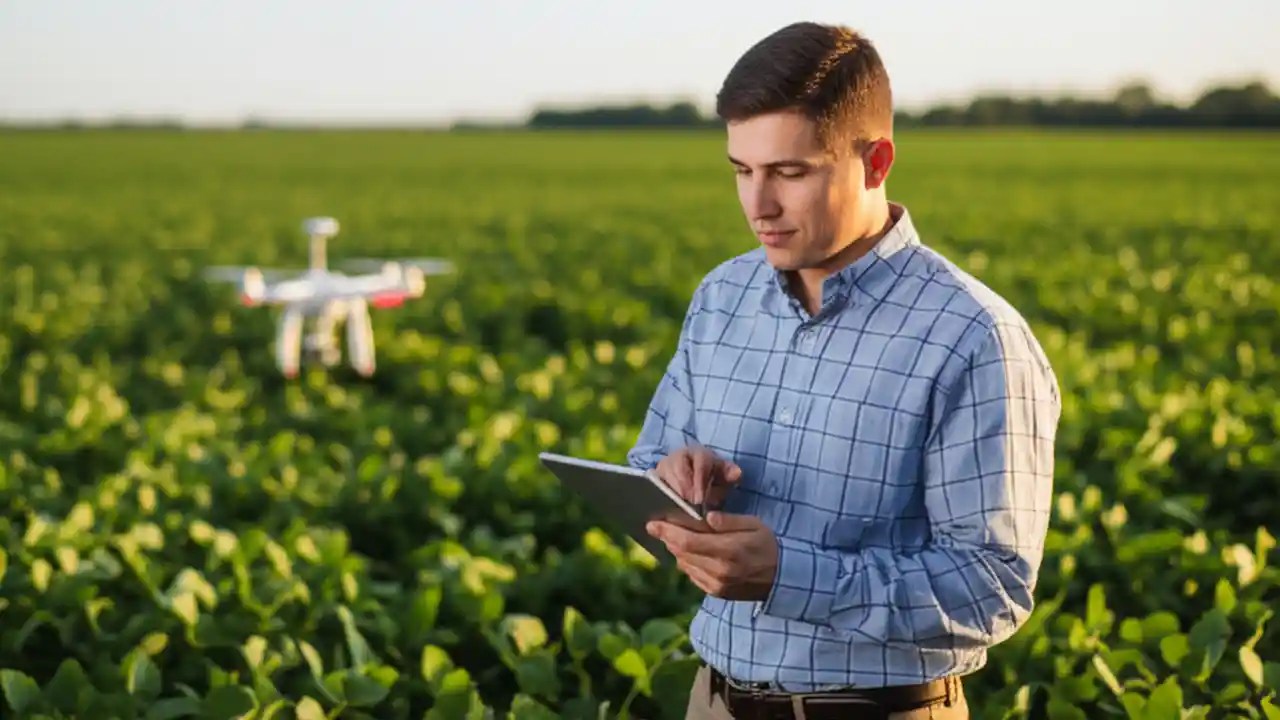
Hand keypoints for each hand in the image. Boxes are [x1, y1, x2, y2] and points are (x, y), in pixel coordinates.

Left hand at [645, 511, 777, 600]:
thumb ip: (729, 521)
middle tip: (657, 526)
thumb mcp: (754, 525)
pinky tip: (689, 552)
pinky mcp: (716, 592)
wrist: (783, 577)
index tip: (653, 523)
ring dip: (676, 550)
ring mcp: (717, 585)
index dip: (668, 531)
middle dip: (668, 538)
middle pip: (682, 553)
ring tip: (673, 536)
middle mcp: (720, 571)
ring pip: (685, 565)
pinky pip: (693, 575)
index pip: (689, 541)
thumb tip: (706, 517)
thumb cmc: (767, 545)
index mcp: (730, 551)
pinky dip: (687, 562)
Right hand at [655, 445, 742, 508]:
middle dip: (682, 488)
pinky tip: (665, 511)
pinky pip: (653, 485)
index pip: (699, 462)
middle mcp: (678, 455)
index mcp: (698, 452)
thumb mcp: (724, 475)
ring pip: (663, 476)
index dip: (699, 481)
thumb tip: (736, 473)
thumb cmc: (713, 477)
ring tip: (677, 510)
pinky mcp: (655, 477)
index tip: (700, 499)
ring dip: (670, 493)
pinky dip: (659, 497)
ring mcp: (664, 465)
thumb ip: (730, 474)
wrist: (698, 477)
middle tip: (688, 506)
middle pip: (677, 468)